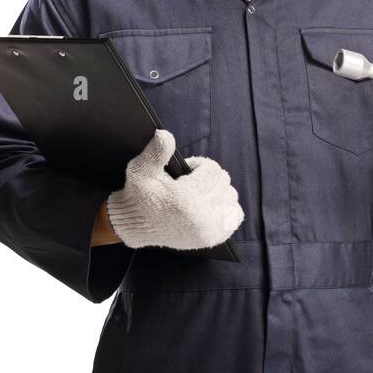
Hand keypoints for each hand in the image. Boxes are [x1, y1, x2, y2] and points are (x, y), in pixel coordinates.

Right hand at [106, 129, 244, 250]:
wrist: (136, 226)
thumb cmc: (139, 196)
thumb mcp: (140, 171)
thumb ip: (155, 153)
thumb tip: (164, 134)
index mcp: (185, 200)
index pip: (212, 170)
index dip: (199, 164)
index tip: (186, 171)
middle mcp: (201, 218)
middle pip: (223, 182)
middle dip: (208, 177)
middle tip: (191, 182)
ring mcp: (209, 231)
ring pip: (230, 196)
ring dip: (217, 190)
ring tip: (198, 193)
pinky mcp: (213, 238)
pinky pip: (235, 215)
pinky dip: (227, 207)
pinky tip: (211, 205)